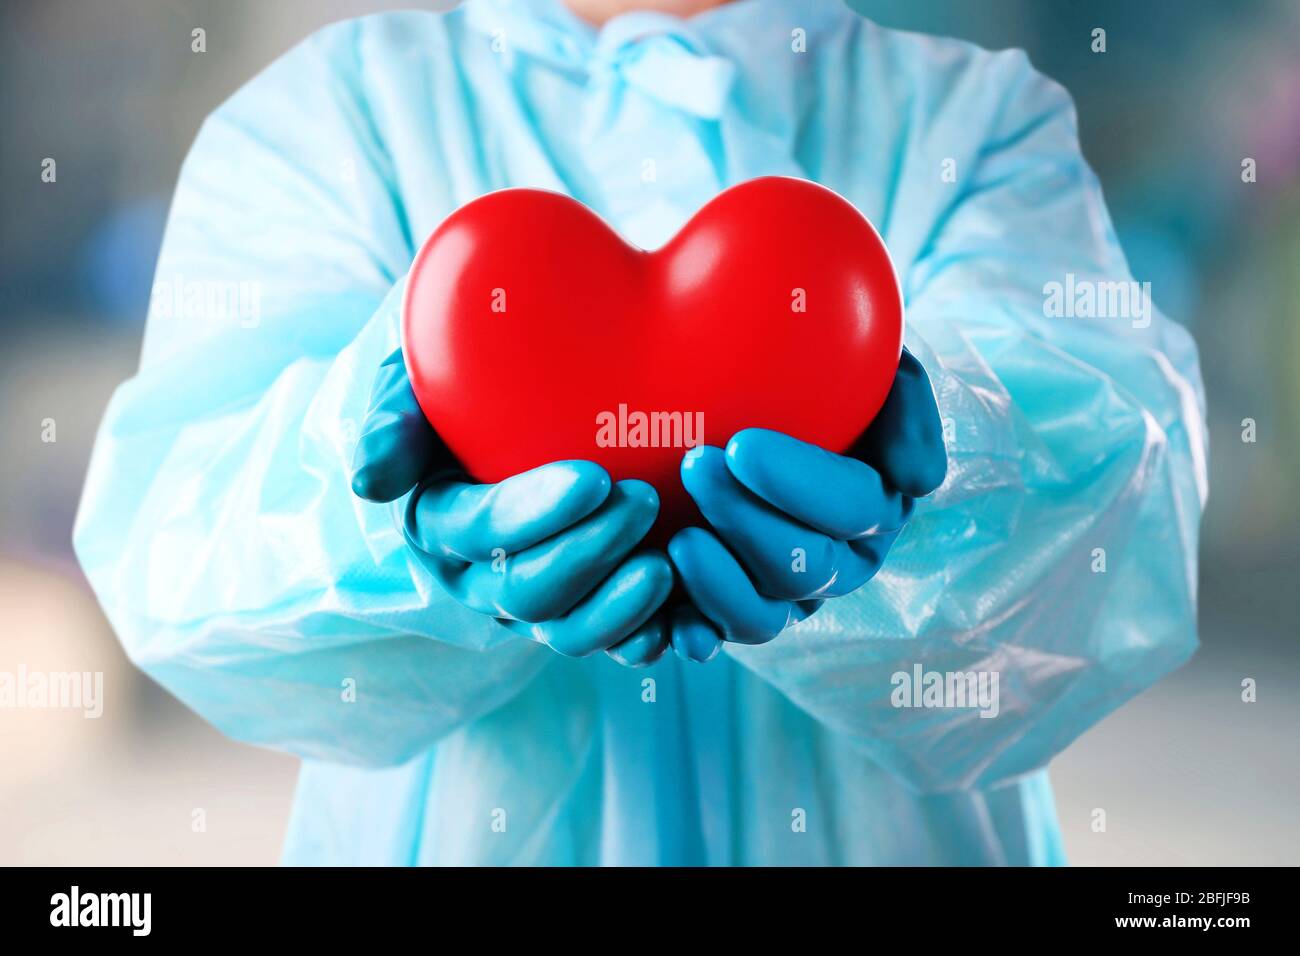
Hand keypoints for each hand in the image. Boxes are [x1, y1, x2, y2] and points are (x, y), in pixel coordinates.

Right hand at [352, 349, 673, 664]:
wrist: (513, 402)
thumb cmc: (468, 386)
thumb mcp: (419, 384)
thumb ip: (394, 422)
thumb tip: (371, 481)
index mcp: (440, 522)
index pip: (479, 531)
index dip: (533, 513)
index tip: (594, 477)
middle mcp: (481, 574)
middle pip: (526, 590)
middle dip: (587, 552)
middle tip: (642, 501)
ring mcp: (537, 600)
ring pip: (568, 631)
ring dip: (619, 606)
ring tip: (667, 565)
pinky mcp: (588, 609)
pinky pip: (614, 644)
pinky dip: (648, 637)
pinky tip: (687, 625)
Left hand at [667, 347, 946, 660]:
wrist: (753, 400)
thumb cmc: (812, 378)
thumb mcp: (872, 368)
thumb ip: (904, 407)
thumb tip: (914, 480)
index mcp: (875, 508)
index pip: (853, 505)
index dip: (801, 484)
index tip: (741, 445)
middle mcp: (836, 564)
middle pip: (804, 566)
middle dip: (748, 521)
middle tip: (695, 465)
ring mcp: (782, 597)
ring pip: (763, 617)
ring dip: (720, 584)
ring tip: (679, 539)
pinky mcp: (728, 613)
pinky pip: (714, 638)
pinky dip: (695, 635)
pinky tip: (671, 621)